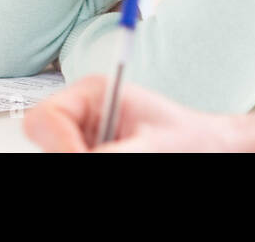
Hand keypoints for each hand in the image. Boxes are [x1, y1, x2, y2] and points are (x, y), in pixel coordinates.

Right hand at [24, 75, 239, 151]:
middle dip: (68, 154)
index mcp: (93, 95)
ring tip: (126, 153)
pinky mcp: (89, 152)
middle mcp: (81, 117)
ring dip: (83, 156)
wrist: (209, 150)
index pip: (46, 117)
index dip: (59, 144)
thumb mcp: (151, 147)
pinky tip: (122, 159)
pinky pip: (74, 157)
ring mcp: (83, 139)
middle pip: (44, 141)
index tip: (84, 157)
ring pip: (58, 152)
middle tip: (103, 158)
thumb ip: (112, 154)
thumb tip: (80, 157)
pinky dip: (88, 159)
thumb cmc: (189, 140)